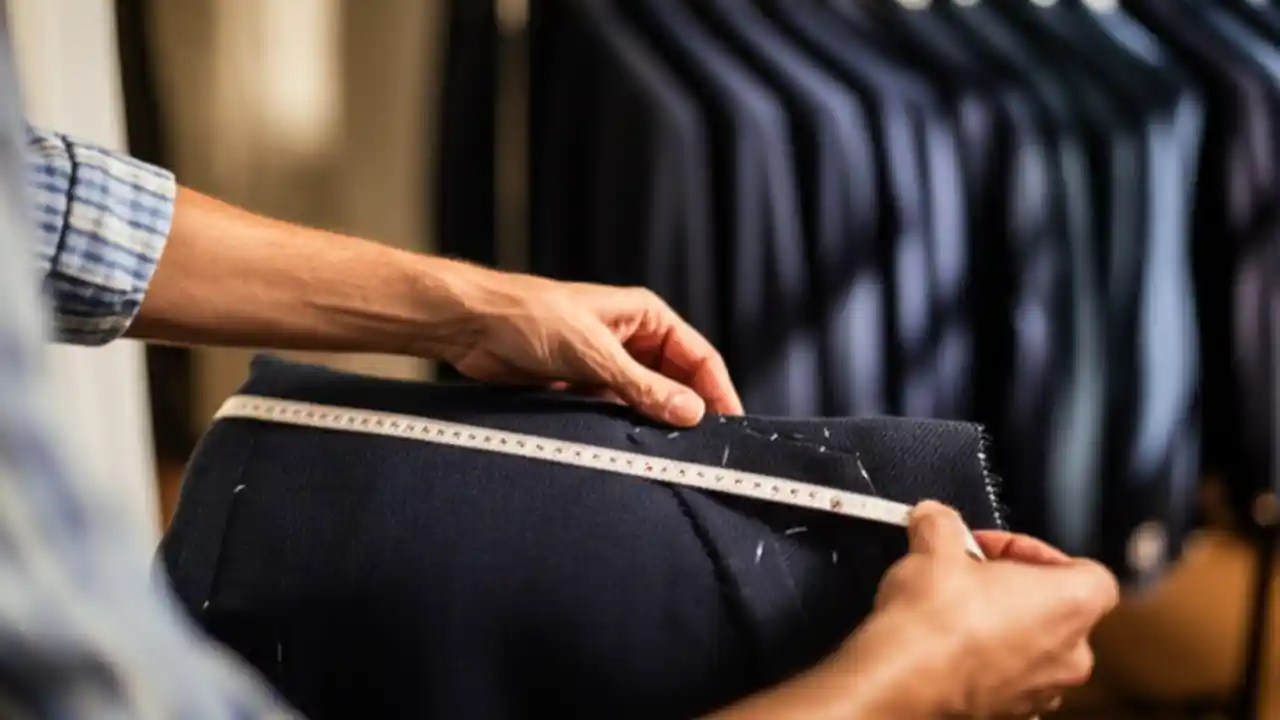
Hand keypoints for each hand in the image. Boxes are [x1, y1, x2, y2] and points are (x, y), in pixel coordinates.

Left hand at [433, 269, 742, 426]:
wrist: (473, 326)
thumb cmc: (532, 318)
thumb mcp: (597, 354)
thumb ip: (645, 387)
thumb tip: (690, 412)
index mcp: (645, 316)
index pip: (699, 357)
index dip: (717, 391)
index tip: (730, 427)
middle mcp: (630, 338)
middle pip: (676, 381)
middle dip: (687, 411)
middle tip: (699, 450)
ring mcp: (606, 363)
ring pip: (644, 400)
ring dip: (652, 423)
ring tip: (666, 455)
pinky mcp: (580, 385)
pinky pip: (613, 412)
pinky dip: (621, 429)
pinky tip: (627, 451)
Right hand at [837, 502, 1118, 717]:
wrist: (900, 680)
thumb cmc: (934, 621)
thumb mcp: (935, 545)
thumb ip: (943, 523)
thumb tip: (934, 518)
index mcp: (1072, 603)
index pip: (1086, 570)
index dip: (1037, 553)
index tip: (996, 550)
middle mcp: (1070, 654)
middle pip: (1057, 611)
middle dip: (1014, 591)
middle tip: (971, 575)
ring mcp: (1041, 691)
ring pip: (1033, 649)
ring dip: (1001, 629)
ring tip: (953, 612)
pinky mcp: (1009, 714)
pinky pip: (1008, 680)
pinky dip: (984, 664)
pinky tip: (946, 648)